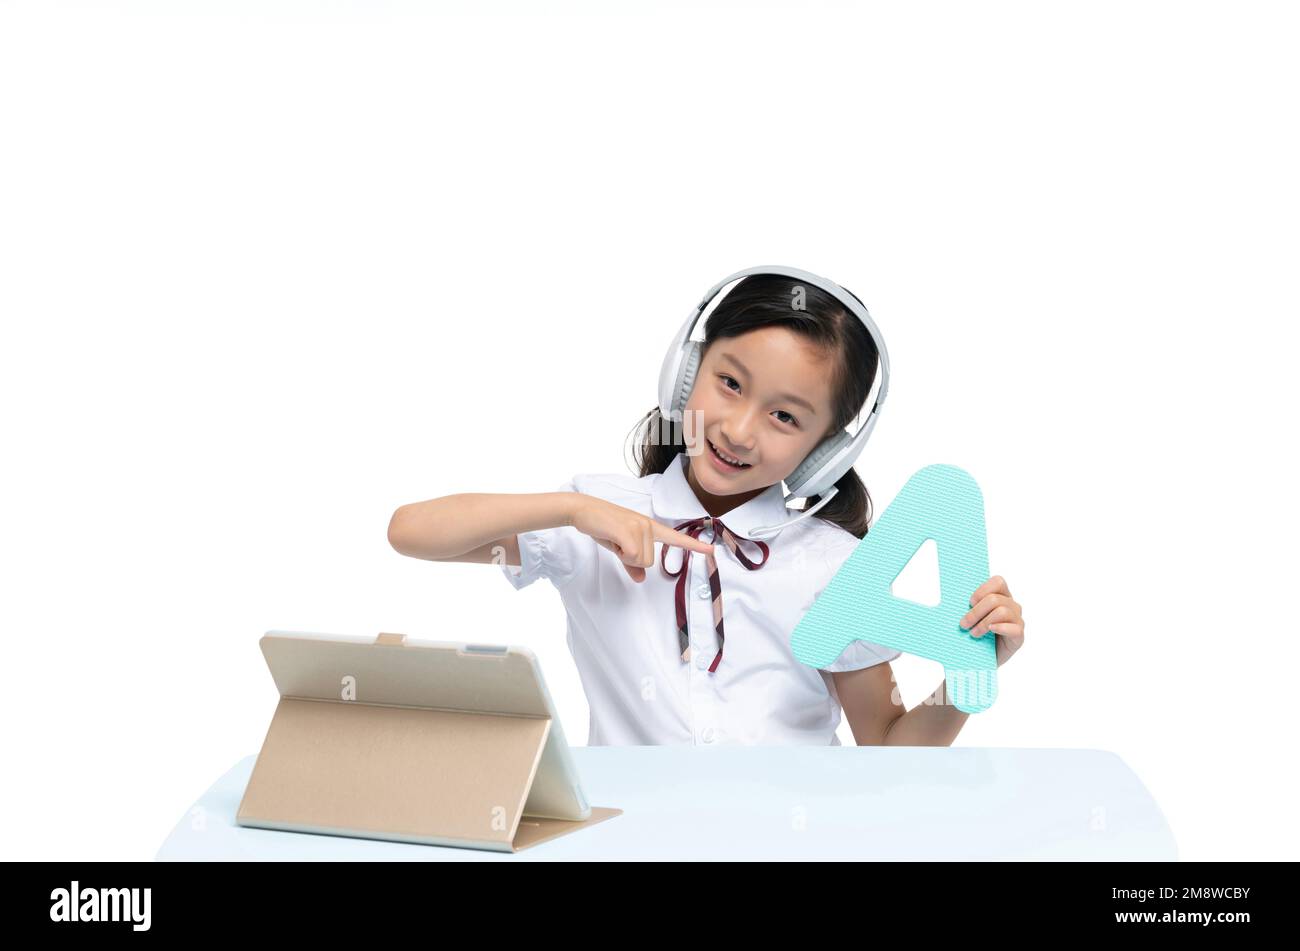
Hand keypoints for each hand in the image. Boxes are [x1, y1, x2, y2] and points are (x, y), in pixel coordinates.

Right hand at [569, 496, 714, 582]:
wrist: (583, 510)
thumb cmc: (603, 527)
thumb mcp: (619, 548)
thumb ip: (632, 563)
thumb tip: (641, 578)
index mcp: (650, 527)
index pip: (675, 538)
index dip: (694, 546)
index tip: (712, 551)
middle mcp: (648, 525)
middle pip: (649, 561)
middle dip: (631, 559)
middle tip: (617, 543)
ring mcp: (640, 526)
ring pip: (641, 560)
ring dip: (624, 556)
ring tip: (614, 539)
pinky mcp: (628, 530)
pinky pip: (632, 556)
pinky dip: (620, 554)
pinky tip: (612, 539)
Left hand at [959, 575, 1024, 666]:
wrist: (978, 661)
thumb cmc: (971, 636)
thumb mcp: (964, 618)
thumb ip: (956, 608)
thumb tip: (930, 608)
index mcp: (1000, 596)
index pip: (998, 582)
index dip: (982, 590)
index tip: (969, 603)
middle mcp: (1011, 606)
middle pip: (995, 599)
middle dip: (976, 612)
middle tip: (963, 624)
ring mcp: (1017, 621)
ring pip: (1003, 611)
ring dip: (984, 622)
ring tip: (973, 633)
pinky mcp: (1019, 637)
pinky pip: (1014, 628)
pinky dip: (1000, 628)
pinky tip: (990, 631)